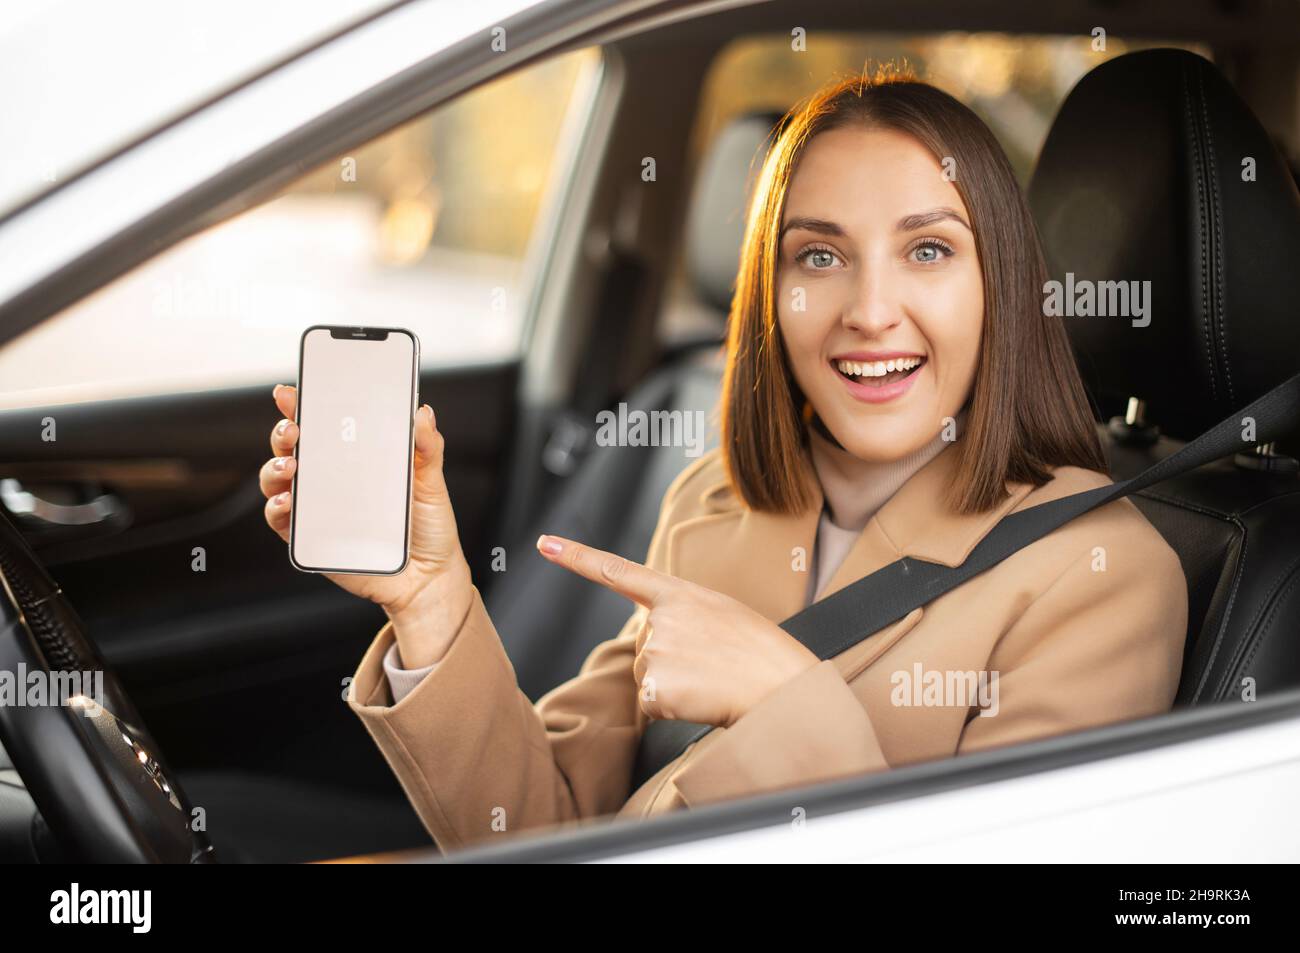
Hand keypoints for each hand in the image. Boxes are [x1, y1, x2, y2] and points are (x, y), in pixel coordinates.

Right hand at [260, 384, 471, 664]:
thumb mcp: (431, 481)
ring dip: (273, 470)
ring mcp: (317, 508)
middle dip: (283, 433)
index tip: (290, 394)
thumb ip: (427, 447)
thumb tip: (423, 413)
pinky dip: (277, 509)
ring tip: (290, 467)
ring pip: (276, 481)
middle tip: (293, 431)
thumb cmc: (427, 526)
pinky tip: (288, 503)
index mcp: (354, 457)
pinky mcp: (311, 538)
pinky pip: (281, 521)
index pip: (320, 424)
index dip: (300, 406)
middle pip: (291, 448)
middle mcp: (329, 478)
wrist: (427, 576)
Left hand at [536, 534, 819, 727]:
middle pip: (643, 646)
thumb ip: (682, 615)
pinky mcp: (654, 686)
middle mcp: (661, 618)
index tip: (544, 543)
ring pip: (645, 676)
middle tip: (713, 663)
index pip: (618, 571)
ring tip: (713, 679)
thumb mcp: (723, 614)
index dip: (577, 557)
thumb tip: (653, 642)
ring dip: (674, 684)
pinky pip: (650, 704)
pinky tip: (703, 698)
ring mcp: (656, 651)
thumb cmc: (762, 652)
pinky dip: (673, 708)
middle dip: (671, 660)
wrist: (784, 687)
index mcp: (679, 593)